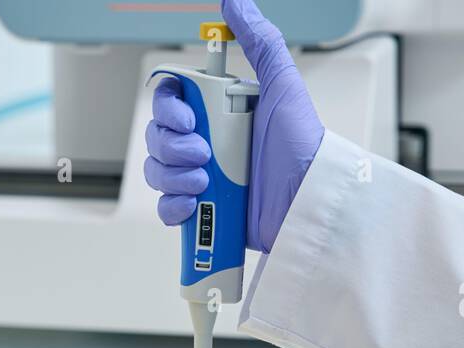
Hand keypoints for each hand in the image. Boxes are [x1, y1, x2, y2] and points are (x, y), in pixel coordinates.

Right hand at [143, 0, 324, 252]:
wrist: (306, 202)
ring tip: (202, 181)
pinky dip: (172, 207)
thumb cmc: (300, 147)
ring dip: (172, 176)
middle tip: (203, 153)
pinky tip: (192, 204)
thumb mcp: (282, 86)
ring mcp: (201, 177)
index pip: (171, 101)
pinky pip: (166, 208)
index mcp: (219, 113)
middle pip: (158, 136)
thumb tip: (236, 4)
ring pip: (157, 171)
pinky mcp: (202, 211)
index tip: (190, 119)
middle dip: (172, 146)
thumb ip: (259, 42)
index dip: (169, 109)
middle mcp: (207, 143)